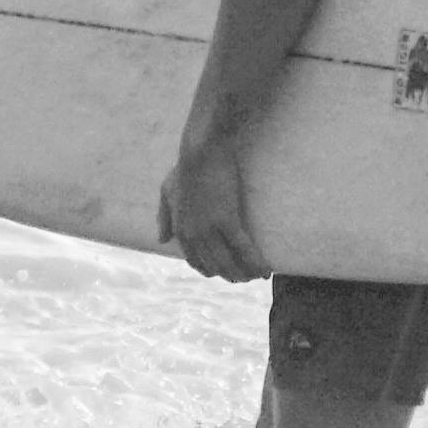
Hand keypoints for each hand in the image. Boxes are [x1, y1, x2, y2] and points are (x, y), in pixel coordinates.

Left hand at [158, 134, 265, 281]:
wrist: (201, 151)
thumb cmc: (185, 168)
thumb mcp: (167, 193)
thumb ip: (164, 217)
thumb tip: (161, 240)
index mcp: (180, 230)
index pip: (195, 261)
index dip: (210, 269)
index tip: (223, 271)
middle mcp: (193, 234)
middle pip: (214, 266)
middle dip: (230, 275)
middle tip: (244, 277)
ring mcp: (209, 229)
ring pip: (229, 262)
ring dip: (244, 273)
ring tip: (257, 276)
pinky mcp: (227, 220)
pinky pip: (244, 249)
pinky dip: (256, 263)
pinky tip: (265, 271)